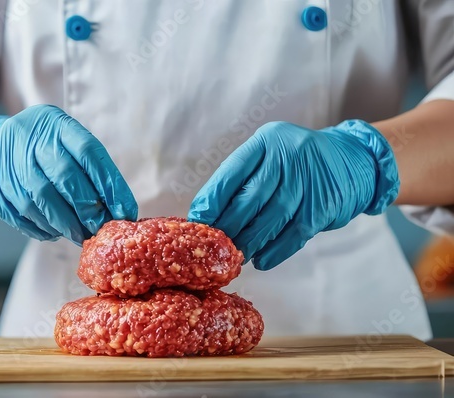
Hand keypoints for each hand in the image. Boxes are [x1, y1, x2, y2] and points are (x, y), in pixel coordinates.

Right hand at [0, 105, 137, 243]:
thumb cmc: (37, 148)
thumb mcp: (61, 140)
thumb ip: (87, 167)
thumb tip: (118, 209)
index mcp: (53, 123)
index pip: (88, 151)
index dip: (110, 184)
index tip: (124, 211)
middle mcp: (27, 138)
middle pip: (64, 177)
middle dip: (87, 208)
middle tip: (99, 228)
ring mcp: (5, 162)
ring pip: (40, 201)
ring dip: (64, 224)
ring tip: (78, 234)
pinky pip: (20, 215)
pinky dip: (41, 228)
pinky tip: (54, 231)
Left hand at [187, 120, 398, 269]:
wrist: (357, 158)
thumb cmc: (300, 163)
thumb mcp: (273, 155)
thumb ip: (245, 178)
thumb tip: (209, 215)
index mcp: (267, 141)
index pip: (231, 173)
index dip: (212, 199)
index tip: (197, 221)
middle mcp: (287, 156)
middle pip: (249, 198)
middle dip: (227, 226)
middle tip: (212, 246)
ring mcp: (308, 180)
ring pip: (270, 218)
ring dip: (249, 242)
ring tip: (234, 256)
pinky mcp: (324, 204)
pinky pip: (294, 234)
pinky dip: (275, 250)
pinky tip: (261, 260)